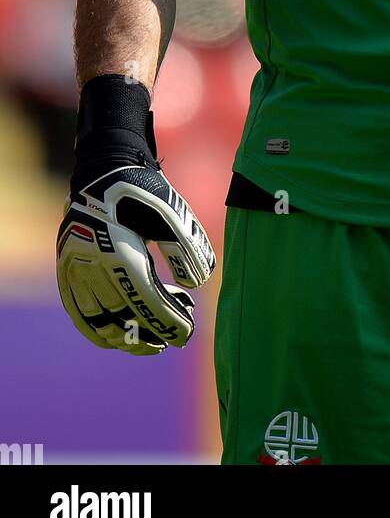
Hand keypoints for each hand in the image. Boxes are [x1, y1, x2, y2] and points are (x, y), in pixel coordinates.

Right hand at [57, 158, 214, 356]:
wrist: (103, 173)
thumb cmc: (142, 191)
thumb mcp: (170, 211)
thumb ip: (185, 245)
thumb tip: (196, 284)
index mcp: (120, 250)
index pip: (146, 300)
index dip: (167, 322)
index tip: (186, 335)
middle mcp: (92, 264)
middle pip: (123, 314)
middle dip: (152, 331)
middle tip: (175, 338)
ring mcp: (75, 270)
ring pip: (99, 320)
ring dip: (125, 338)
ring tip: (151, 345)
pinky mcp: (66, 271)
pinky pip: (78, 312)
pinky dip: (96, 331)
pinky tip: (116, 339)